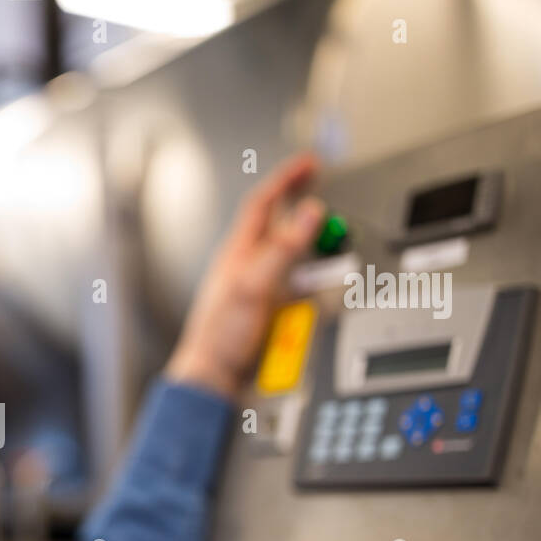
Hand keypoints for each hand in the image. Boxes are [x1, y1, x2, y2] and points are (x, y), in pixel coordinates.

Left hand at [165, 152, 324, 398]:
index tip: (310, 163)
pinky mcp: (265, 310)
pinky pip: (293, 286)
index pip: (263, 202)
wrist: (212, 377)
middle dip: (301, 207)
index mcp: (238, 252)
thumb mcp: (254, 285)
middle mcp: (246, 266)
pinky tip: (315, 286)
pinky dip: (308, 281)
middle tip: (324, 192)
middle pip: (278, 225)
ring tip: (328, 242)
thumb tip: (309, 212)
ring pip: (288, 256)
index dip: (286, 178)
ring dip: (308, 248)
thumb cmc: (220, 335)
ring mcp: (256, 288)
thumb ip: (282, 248)